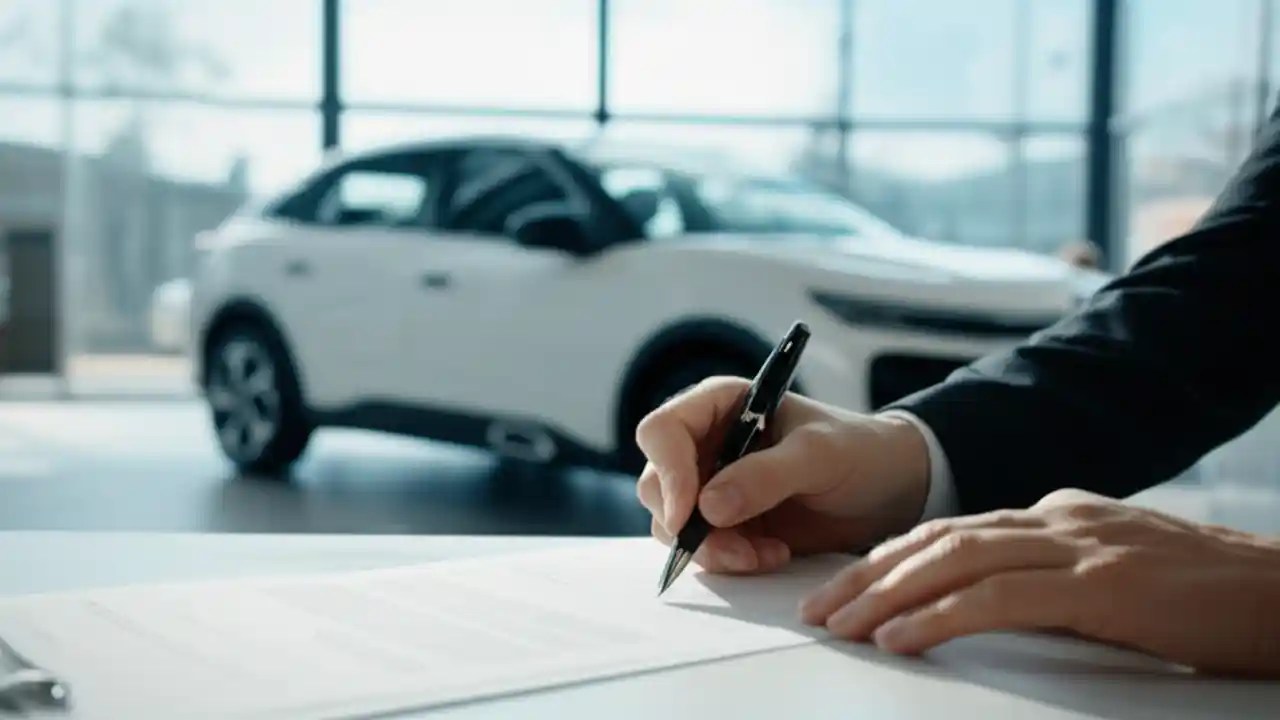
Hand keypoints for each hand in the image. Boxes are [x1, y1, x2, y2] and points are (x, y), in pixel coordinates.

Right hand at [634, 377, 931, 573]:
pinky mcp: (724, 522)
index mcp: (720, 405)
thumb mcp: (818, 456)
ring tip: (765, 554)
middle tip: (735, 551)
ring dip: (712, 548)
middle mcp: (705, 442)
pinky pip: (701, 547)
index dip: (667, 472)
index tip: (688, 515)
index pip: (662, 431)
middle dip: (687, 524)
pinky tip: (772, 554)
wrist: (889, 488)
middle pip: (656, 483)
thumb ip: (765, 476)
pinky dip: (729, 560)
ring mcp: (710, 484)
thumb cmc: (858, 452)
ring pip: (672, 522)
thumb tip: (708, 506)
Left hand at [800, 489, 1279, 676]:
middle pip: (936, 538)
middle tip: (817, 607)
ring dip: (886, 594)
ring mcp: (1078, 545)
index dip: (890, 558)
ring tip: (839, 625)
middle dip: (867, 574)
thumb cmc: (1207, 593)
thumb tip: (994, 594)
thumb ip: (1056, 572)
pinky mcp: (1101, 584)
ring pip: (955, 559)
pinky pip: (999, 597)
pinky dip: (939, 615)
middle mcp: (1057, 518)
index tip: (845, 588)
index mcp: (1057, 514)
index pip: (952, 530)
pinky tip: (900, 636)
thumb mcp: (1116, 572)